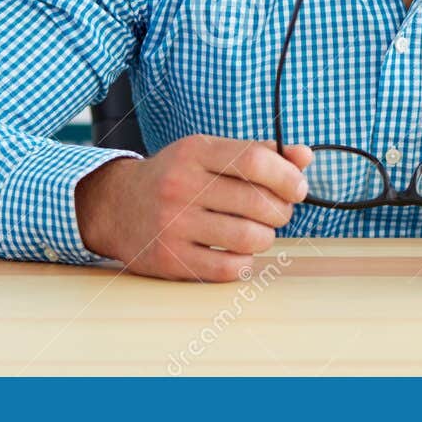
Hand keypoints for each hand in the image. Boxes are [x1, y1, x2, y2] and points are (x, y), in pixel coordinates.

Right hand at [75, 134, 312, 281]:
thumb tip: (305, 156)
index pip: (255, 160)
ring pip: (249, 238)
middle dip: (281, 211)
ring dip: (265, 237)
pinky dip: (244, 262)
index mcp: (194, 152)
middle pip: (257, 203)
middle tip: (277, 211)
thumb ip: (258, 152)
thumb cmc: (176, 176)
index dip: (288, 176)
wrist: (115, 205)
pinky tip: (238, 252)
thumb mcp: (209, 152)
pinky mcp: (169, 260)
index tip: (298, 187)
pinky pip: (228, 268)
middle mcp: (181, 186)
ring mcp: (173, 225)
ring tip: (257, 231)